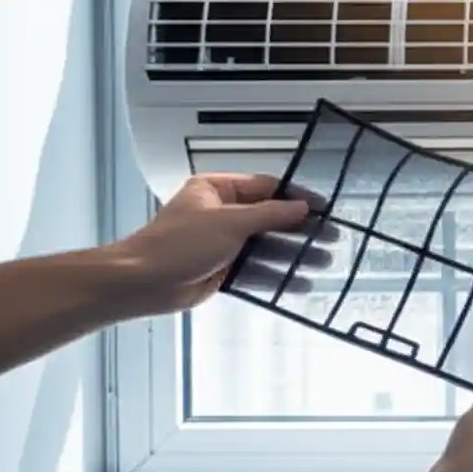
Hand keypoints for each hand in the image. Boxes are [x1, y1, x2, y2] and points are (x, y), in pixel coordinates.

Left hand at [112, 173, 337, 315]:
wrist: (142, 283)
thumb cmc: (174, 244)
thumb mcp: (229, 221)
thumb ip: (269, 214)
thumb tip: (300, 207)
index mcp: (217, 190)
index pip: (266, 188)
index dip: (296, 197)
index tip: (323, 207)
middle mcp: (221, 214)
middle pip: (271, 219)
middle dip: (300, 229)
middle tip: (330, 236)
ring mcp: (222, 243)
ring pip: (266, 247)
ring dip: (293, 255)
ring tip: (322, 261)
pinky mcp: (222, 270)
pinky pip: (256, 270)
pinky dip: (276, 276)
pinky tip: (298, 283)